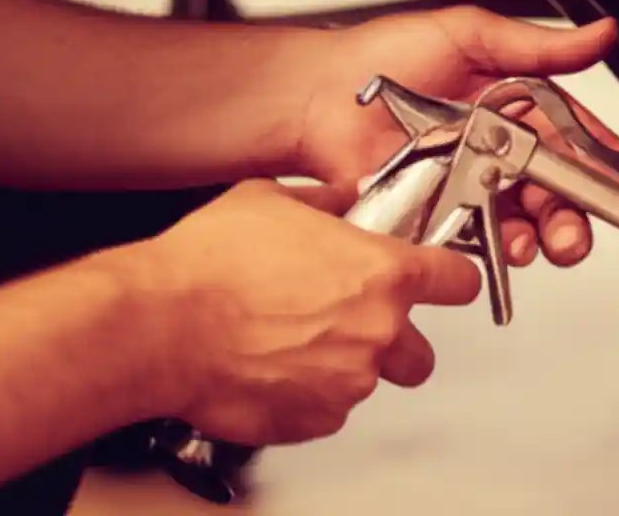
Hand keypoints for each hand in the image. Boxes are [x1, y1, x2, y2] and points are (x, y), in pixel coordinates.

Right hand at [135, 179, 480, 444]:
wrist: (159, 325)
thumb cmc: (209, 265)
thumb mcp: (271, 201)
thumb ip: (324, 202)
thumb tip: (342, 197)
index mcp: (383, 274)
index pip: (459, 281)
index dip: (452, 280)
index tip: (444, 282)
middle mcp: (378, 332)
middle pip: (421, 352)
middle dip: (395, 341)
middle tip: (351, 324)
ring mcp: (349, 382)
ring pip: (368, 382)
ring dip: (343, 367)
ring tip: (292, 343)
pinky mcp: (314, 420)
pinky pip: (327, 411)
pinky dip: (307, 396)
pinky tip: (270, 367)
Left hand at [291, 6, 618, 268]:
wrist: (318, 99)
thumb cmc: (382, 59)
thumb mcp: (470, 35)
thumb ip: (539, 47)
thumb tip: (600, 35)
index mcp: (520, 107)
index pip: (582, 140)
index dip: (614, 166)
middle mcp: (503, 150)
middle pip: (563, 192)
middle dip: (580, 216)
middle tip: (578, 229)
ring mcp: (475, 186)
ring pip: (528, 222)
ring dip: (542, 236)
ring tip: (537, 240)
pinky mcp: (444, 215)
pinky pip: (481, 240)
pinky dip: (495, 249)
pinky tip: (501, 245)